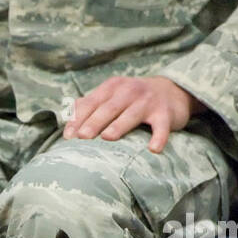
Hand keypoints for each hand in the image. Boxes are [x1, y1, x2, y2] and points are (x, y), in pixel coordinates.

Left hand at [63, 76, 203, 153]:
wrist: (172, 91)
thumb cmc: (132, 99)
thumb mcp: (110, 96)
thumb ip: (89, 104)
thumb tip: (66, 119)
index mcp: (111, 88)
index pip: (91, 103)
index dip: (78, 119)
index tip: (67, 136)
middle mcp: (129, 91)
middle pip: (108, 108)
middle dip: (94, 122)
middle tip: (82, 137)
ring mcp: (148, 101)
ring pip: (131, 114)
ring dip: (119, 126)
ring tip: (108, 138)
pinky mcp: (165, 113)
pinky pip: (161, 126)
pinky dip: (159, 136)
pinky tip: (153, 149)